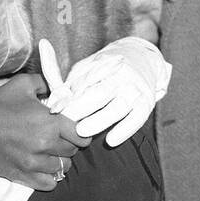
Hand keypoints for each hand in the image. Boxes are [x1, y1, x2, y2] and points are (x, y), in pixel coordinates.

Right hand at [0, 72, 88, 190]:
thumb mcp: (22, 84)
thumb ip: (45, 82)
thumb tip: (59, 86)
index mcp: (49, 122)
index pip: (81, 135)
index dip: (80, 133)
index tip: (74, 131)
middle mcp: (45, 144)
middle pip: (72, 152)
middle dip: (68, 145)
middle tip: (58, 139)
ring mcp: (34, 163)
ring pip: (62, 168)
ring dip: (59, 161)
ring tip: (49, 153)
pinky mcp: (22, 176)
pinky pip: (49, 184)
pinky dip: (49, 177)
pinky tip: (43, 167)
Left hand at [42, 37, 171, 146]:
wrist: (142, 60)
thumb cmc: (105, 70)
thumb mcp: (85, 70)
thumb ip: (68, 85)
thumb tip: (53, 104)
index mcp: (104, 65)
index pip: (85, 81)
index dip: (70, 97)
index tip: (55, 110)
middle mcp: (121, 76)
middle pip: (101, 93)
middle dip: (82, 107)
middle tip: (66, 122)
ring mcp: (135, 90)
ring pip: (118, 107)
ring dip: (100, 120)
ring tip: (82, 131)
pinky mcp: (146, 104)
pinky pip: (136, 120)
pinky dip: (124, 130)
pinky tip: (110, 140)